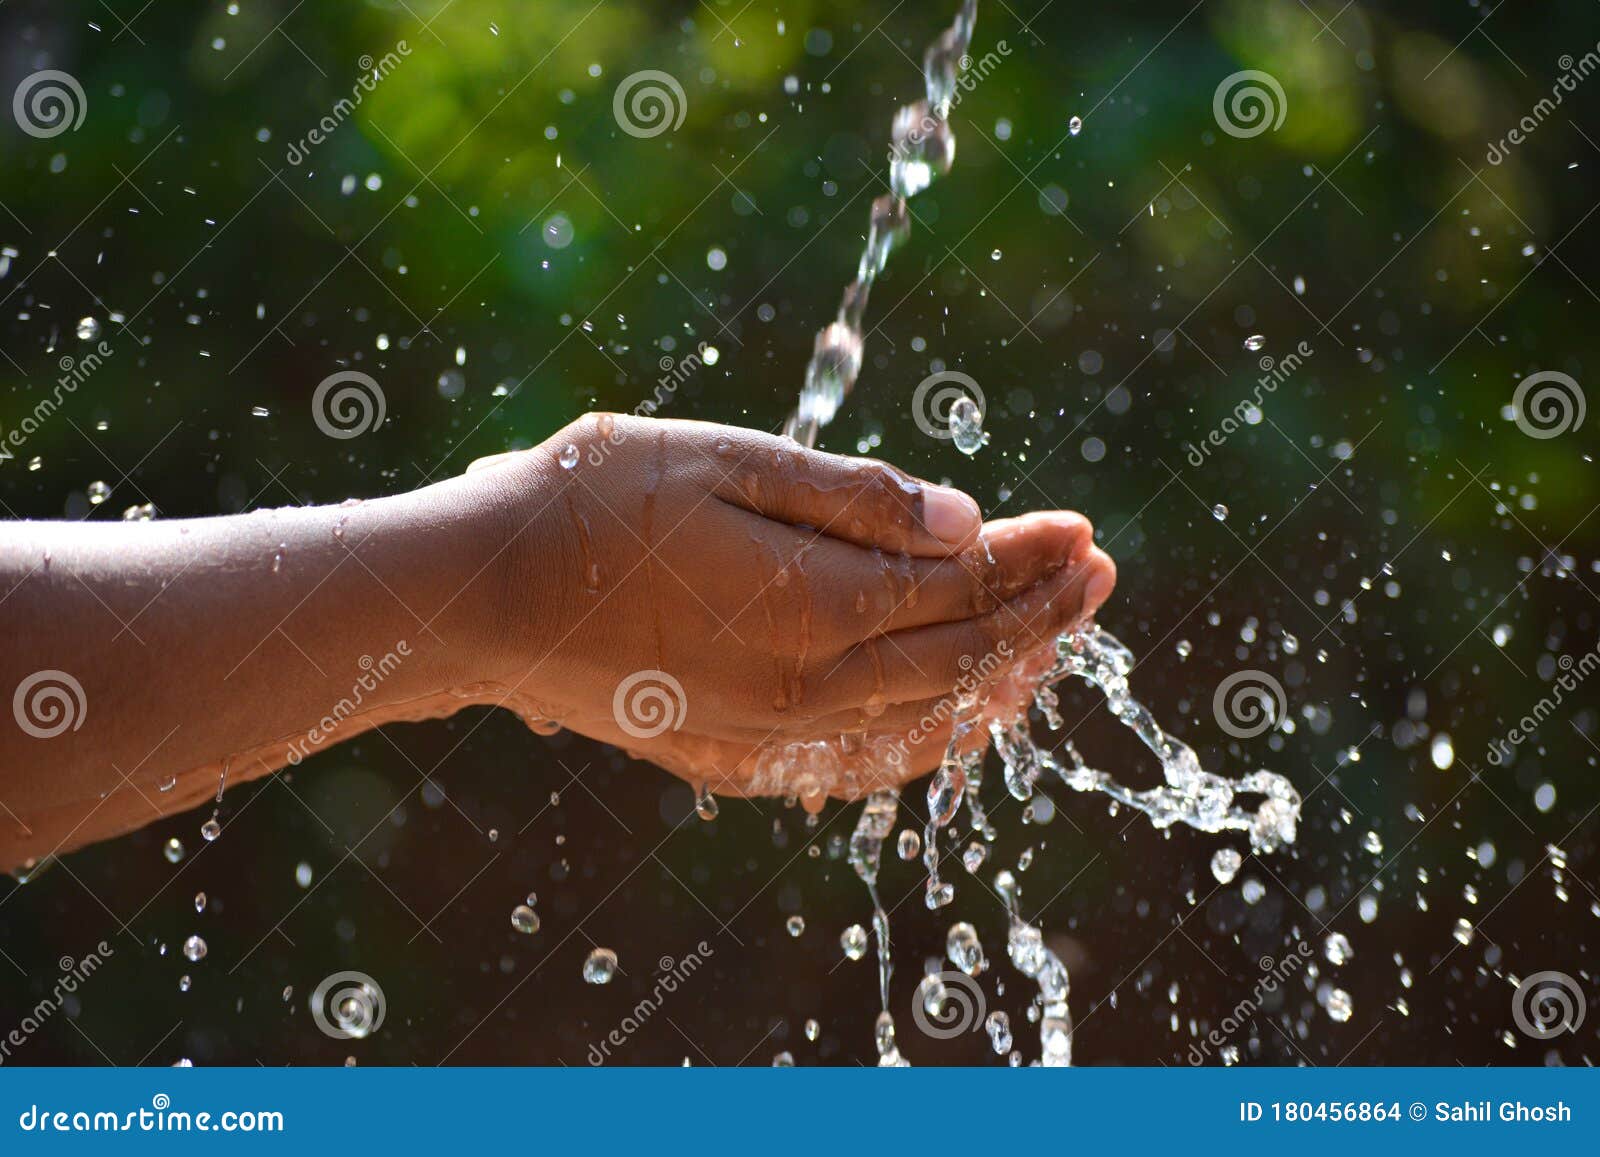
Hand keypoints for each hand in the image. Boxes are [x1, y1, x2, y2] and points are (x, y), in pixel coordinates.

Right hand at [465, 414, 1115, 805]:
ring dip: (998, 682)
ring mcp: (770, 735)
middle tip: (1098, 577)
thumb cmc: (591, 503)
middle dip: (1040, 616)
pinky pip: (863, 767)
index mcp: (811, 605)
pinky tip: (953, 721)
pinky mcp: (735, 757)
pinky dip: (928, 743)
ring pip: (923, 723)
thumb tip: (964, 521)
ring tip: (1051, 648)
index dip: (1030, 556)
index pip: (959, 585)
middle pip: (959, 658)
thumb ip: (851, 499)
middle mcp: (806, 688)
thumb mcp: (724, 463)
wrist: (481, 596)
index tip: (1084, 527)